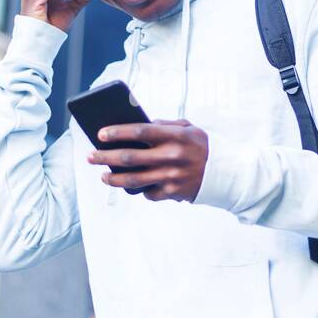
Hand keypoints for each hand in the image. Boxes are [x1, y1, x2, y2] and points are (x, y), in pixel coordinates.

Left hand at [87, 120, 209, 202]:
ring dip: (113, 178)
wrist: (226, 173)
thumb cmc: (203, 147)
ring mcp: (171, 177)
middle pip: (129, 157)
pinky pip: (148, 193)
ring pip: (133, 179)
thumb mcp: (189, 128)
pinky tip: (134, 186)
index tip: (100, 134)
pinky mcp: (173, 193)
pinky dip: (140, 189)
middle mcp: (172, 156)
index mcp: (175, 136)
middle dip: (105, 156)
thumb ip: (165, 125)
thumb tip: (139, 125)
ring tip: (103, 176)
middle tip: (90, 156)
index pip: (140, 130)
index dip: (117, 132)